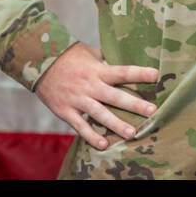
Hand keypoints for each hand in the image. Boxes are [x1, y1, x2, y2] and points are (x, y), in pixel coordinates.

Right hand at [35, 42, 159, 149]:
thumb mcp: (90, 52)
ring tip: (133, 134)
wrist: (38, 63)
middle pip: (116, 96)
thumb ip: (106, 59)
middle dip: (135, 104)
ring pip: (100, 114)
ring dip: (117, 124)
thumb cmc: (68, 56)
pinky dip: (92, 136)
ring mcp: (78, 100)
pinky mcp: (66, 111)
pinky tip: (104, 144)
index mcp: (98, 70)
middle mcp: (90, 85)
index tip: (157, 75)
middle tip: (152, 112)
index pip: (123, 71)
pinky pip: (80, 126)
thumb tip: (123, 60)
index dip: (140, 73)